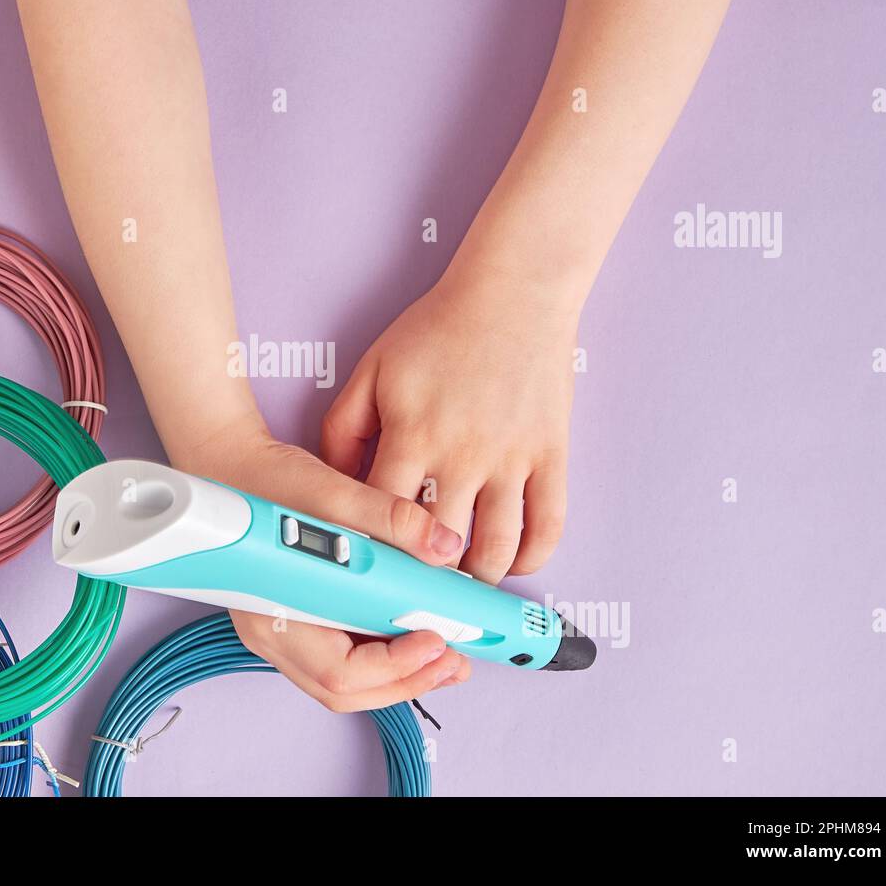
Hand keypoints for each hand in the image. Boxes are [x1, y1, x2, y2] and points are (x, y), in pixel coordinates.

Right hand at [169, 412, 472, 711]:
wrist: (232, 467)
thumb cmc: (269, 481)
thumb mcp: (334, 493)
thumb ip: (393, 520)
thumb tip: (445, 548)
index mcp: (275, 611)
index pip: (340, 671)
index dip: (395, 666)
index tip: (436, 641)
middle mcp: (272, 634)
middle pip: (343, 690)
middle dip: (405, 681)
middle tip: (454, 662)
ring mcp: (279, 634)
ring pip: (343, 682)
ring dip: (397, 676)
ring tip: (445, 657)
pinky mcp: (292, 623)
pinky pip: (338, 661)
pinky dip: (379, 658)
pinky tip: (412, 639)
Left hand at [321, 251, 578, 582]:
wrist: (514, 292)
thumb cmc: (436, 330)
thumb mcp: (371, 371)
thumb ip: (343, 430)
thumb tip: (333, 487)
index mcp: (411, 435)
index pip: (382, 519)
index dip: (374, 554)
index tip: (366, 574)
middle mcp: (462, 454)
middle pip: (439, 549)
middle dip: (423, 580)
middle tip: (413, 594)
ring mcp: (512, 458)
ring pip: (495, 549)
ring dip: (475, 579)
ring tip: (459, 584)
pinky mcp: (552, 455)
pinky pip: (549, 526)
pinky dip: (530, 557)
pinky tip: (509, 562)